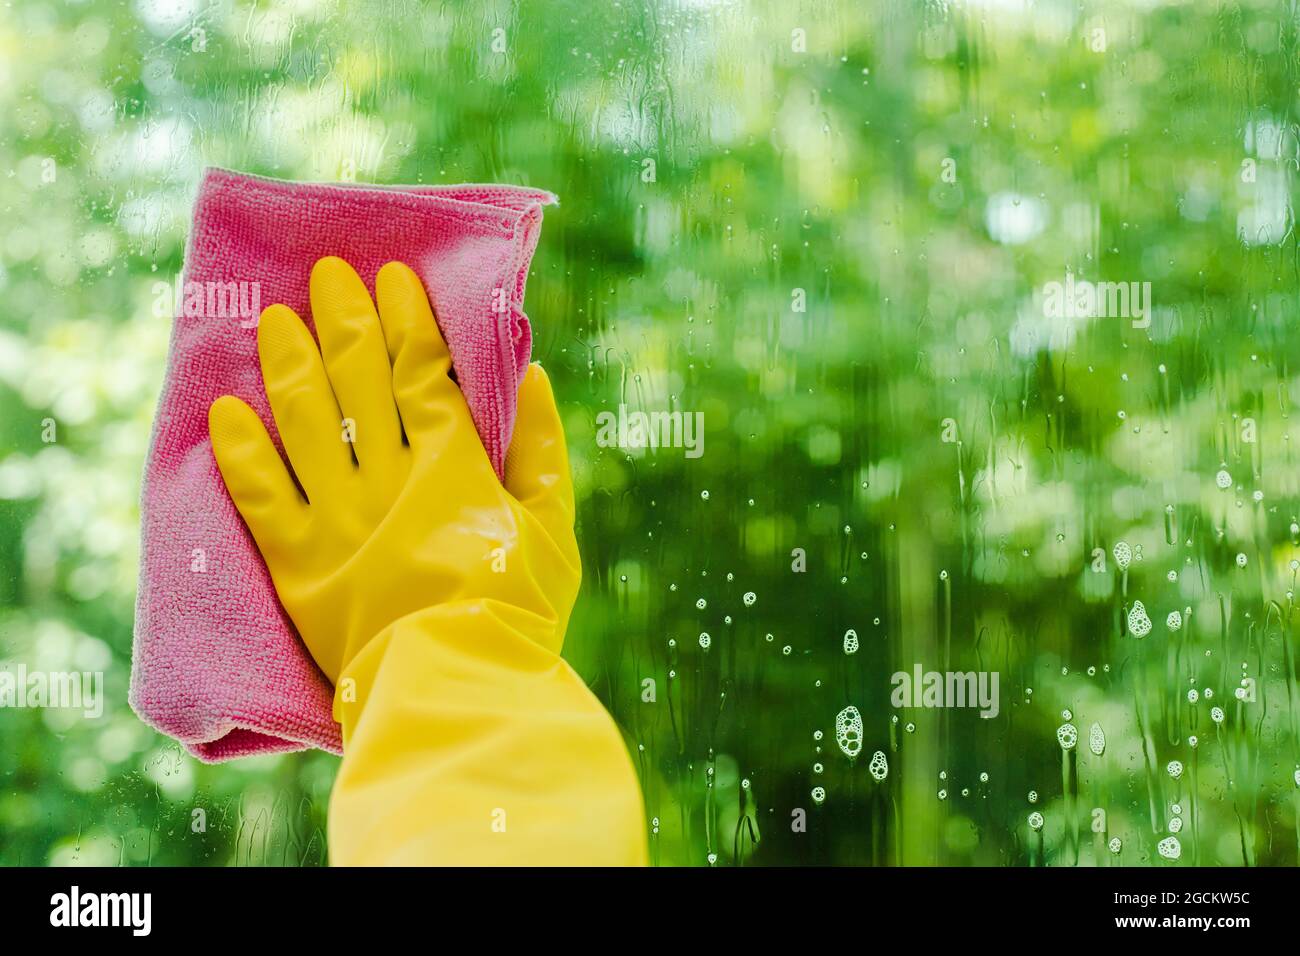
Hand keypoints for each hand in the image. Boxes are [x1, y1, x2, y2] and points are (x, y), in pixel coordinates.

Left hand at [207, 256, 579, 683]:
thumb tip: (532, 375)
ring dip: (288, 364)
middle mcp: (387, 476)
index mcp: (452, 464)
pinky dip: (241, 450)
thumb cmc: (518, 608)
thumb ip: (542, 449)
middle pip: (357, 381)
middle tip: (326, 276)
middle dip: (342, 321)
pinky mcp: (296, 561)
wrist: (454, 683)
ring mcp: (336, 516)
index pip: (420, 371)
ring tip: (274, 320)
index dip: (404, 320)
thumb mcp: (554, 527)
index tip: (388, 278)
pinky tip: (226, 410)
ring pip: (304, 421)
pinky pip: (258, 494)